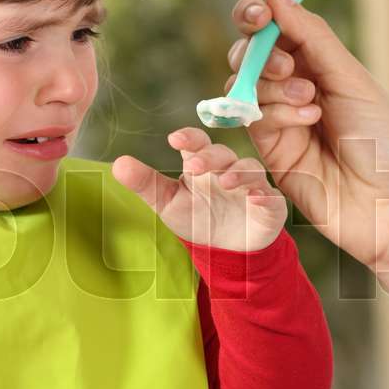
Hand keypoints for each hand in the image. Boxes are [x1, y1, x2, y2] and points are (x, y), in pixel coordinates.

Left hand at [112, 127, 287, 250]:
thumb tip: (118, 165)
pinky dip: (264, 196)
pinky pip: (271, 197)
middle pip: (223, 153)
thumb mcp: (167, 202)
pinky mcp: (269, 206)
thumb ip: (145, 183)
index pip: (197, 142)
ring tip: (225, 181)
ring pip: (250, 170)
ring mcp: (251, 186)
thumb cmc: (196, 218)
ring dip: (239, 172)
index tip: (175, 138)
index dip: (189, 137)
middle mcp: (227, 169)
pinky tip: (256, 198)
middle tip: (195, 165)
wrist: (226, 251)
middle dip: (210, 156)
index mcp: (202, 164)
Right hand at [224, 0, 388, 278]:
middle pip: (250, 54)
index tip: (257, 13)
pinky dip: (275, 113)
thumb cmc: (385, 140)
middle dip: (259, 54)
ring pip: (244, 86)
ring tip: (312, 102)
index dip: (256, 15)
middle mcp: (296, 89)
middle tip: (286, 68)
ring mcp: (280, 121)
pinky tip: (307, 122)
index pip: (275, 28)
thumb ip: (309, 35)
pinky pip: (252, 119)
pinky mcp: (270, 152)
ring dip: (273, 87)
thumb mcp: (350, 77)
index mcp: (321, 64)